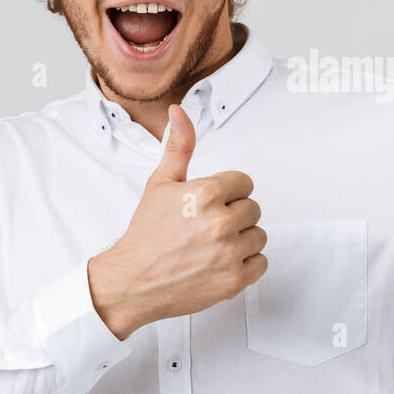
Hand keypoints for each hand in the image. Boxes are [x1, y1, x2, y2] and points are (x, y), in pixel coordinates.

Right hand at [87, 104, 267, 338]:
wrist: (133, 281)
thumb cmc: (146, 234)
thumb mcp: (160, 183)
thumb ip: (179, 146)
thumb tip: (179, 113)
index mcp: (207, 193)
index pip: (244, 183)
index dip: (227, 192)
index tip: (210, 204)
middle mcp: (221, 222)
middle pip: (253, 209)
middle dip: (233, 215)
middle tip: (206, 226)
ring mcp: (229, 252)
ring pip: (258, 236)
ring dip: (240, 240)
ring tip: (212, 245)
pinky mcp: (234, 280)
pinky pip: (260, 263)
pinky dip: (245, 264)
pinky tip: (221, 261)